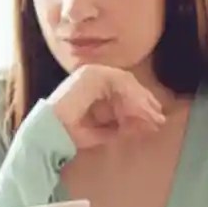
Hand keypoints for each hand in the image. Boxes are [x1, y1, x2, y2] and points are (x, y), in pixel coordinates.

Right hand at [48, 65, 165, 149]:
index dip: (139, 105)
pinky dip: (132, 97)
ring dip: (140, 101)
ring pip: (127, 83)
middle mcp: (92, 76)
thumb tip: (147, 125)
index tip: (153, 120)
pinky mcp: (92, 75)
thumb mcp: (103, 130)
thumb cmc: (69, 134)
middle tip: (158, 119)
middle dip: (145, 104)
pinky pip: (120, 83)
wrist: (49, 133)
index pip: (123, 90)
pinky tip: (139, 112)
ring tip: (150, 118)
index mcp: (92, 87)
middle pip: (128, 85)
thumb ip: (122, 126)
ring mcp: (91, 72)